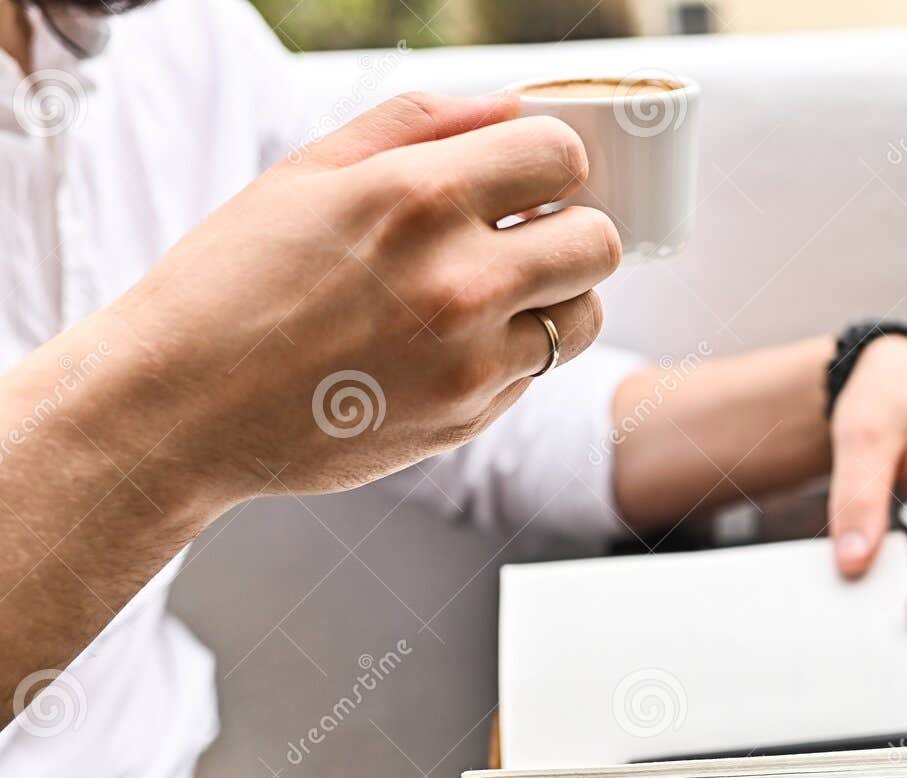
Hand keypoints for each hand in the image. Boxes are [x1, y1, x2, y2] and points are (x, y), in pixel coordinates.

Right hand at [98, 92, 620, 503]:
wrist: (182, 408)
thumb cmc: (233, 281)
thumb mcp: (308, 173)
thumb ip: (418, 125)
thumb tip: (510, 105)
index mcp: (416, 199)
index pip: (562, 156)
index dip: (552, 161)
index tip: (526, 176)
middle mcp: (458, 282)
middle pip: (600, 242)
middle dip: (571, 228)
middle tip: (527, 235)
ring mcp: (469, 361)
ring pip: (585, 317)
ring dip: (558, 297)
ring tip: (498, 292)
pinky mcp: (467, 419)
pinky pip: (535, 373)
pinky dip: (511, 353)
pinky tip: (447, 344)